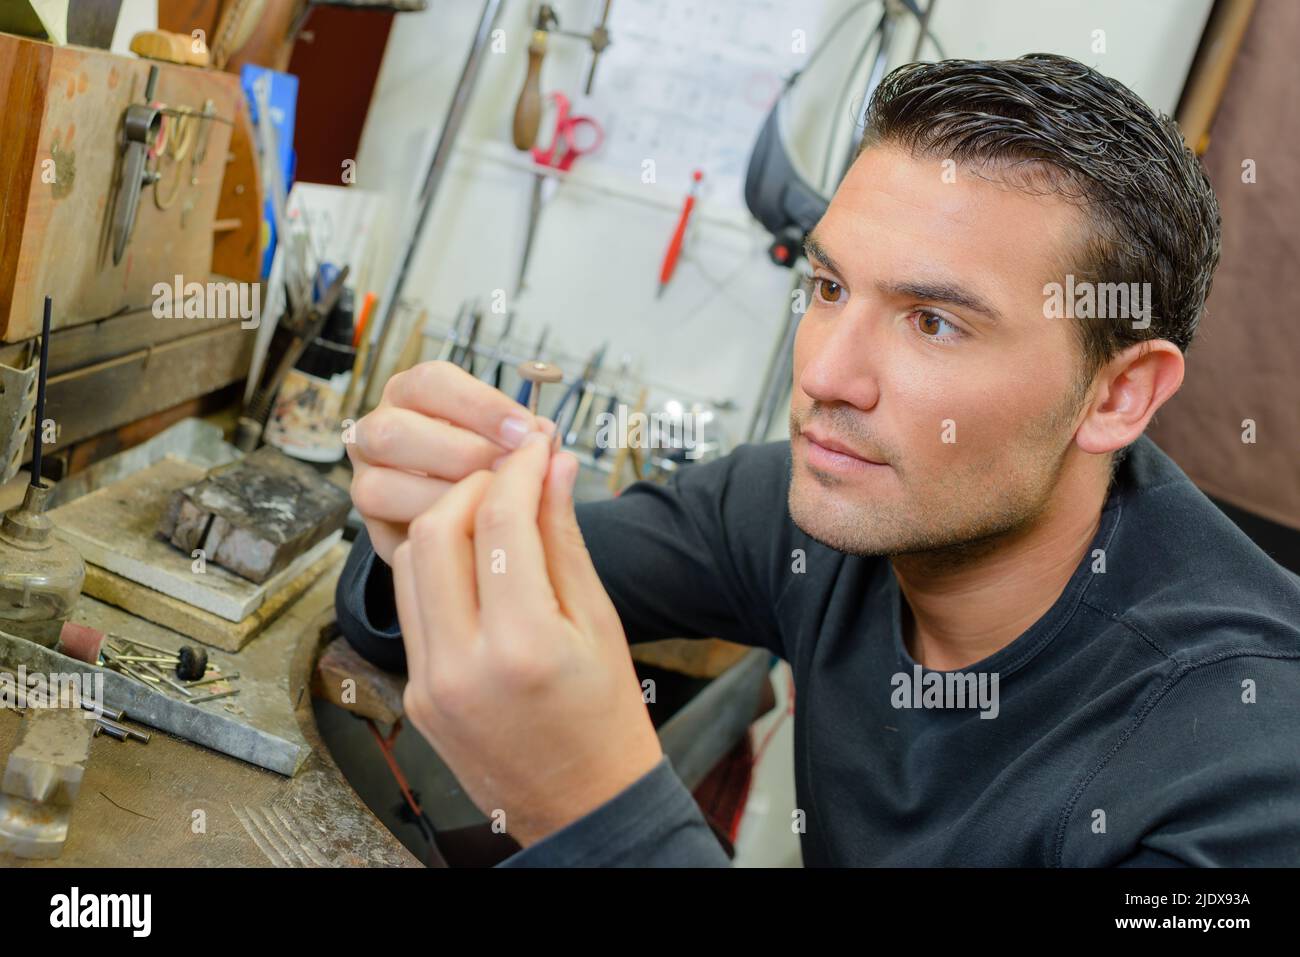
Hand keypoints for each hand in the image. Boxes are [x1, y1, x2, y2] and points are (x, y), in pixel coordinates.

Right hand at [347, 360, 551, 564]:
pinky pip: (389, 534)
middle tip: (509, 472)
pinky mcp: (372, 527)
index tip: (526, 431)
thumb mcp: (510, 443)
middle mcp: (378, 430)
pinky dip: (436, 533)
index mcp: (411, 394)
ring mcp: (366, 479)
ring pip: (380, 486)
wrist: (467, 519)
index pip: (432, 381)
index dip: (482, 405)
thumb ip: (528, 439)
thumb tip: (548, 440)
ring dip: (444, 499)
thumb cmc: (488, 465)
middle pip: (394, 430)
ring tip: (492, 505)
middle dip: (462, 454)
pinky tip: (474, 532)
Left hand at [391, 433, 662, 846]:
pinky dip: (434, 565)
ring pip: (408, 561)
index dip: (516, 469)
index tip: (535, 447)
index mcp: (523, 646)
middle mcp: (463, 665)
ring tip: (491, 514)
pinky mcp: (415, 690)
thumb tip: (552, 467)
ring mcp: (429, 682)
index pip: (498, 521)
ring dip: (446, 521)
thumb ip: (564, 537)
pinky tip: (470, 559)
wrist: (582, 803)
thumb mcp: (600, 621)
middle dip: (472, 486)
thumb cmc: (606, 718)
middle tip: (510, 475)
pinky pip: (409, 603)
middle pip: (437, 530)